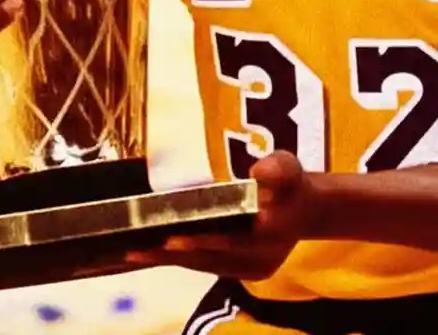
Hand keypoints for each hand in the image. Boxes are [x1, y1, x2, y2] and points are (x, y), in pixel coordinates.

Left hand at [125, 151, 316, 280]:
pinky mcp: (235, 270)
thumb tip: (258, 173)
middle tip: (137, 250)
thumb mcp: (290, 168)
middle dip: (173, 254)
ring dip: (169, 260)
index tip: (172, 239)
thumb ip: (279, 169)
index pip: (234, 243)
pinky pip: (202, 265)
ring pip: (203, 265)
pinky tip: (150, 252)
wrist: (303, 209)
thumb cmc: (291, 184)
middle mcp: (258, 261)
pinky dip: (178, 259)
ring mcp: (247, 270)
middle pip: (211, 258)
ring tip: (133, 252)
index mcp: (273, 238)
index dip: (203, 241)